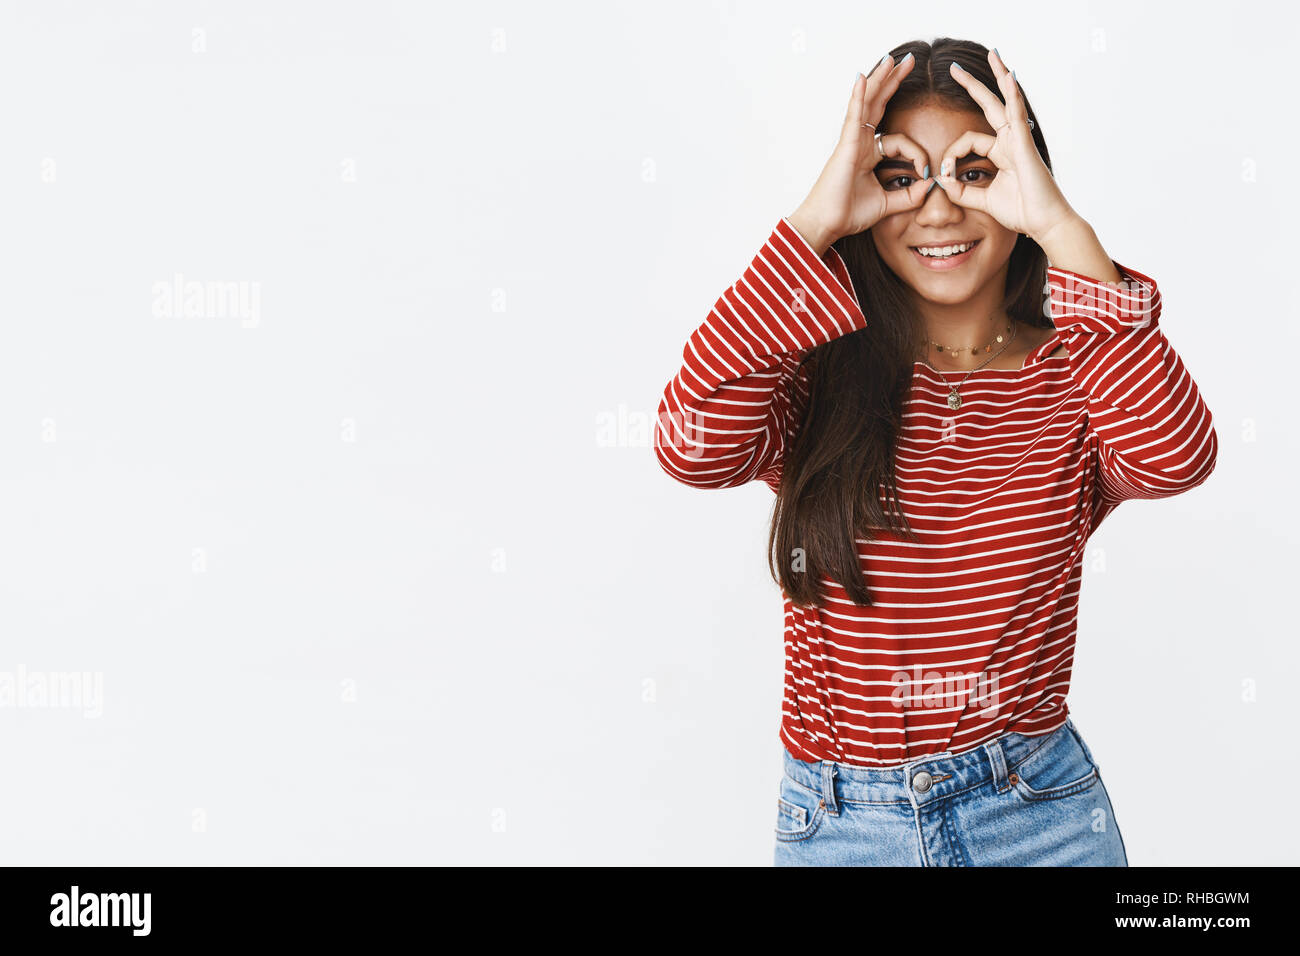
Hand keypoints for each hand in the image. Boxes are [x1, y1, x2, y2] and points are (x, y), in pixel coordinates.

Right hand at [790, 55, 936, 253]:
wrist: (826, 224)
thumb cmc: (847, 214)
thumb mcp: (887, 204)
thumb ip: (909, 196)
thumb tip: (930, 186)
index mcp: (868, 155)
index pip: (899, 140)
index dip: (917, 153)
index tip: (925, 173)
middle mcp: (859, 143)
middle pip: (878, 105)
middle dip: (893, 83)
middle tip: (907, 61)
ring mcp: (850, 141)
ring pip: (867, 103)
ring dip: (879, 79)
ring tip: (890, 59)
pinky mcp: (845, 146)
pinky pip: (853, 116)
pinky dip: (858, 96)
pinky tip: (863, 77)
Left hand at [933, 49, 1076, 242]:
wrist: (1044, 223)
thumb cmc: (1021, 211)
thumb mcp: (983, 201)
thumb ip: (962, 191)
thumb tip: (942, 182)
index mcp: (1001, 153)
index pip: (968, 141)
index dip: (950, 156)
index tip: (943, 175)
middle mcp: (1010, 141)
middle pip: (990, 105)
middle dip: (972, 86)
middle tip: (956, 68)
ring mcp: (1019, 139)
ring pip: (1006, 100)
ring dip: (998, 76)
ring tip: (992, 53)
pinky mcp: (1025, 143)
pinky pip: (1017, 113)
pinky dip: (1013, 94)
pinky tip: (1008, 75)